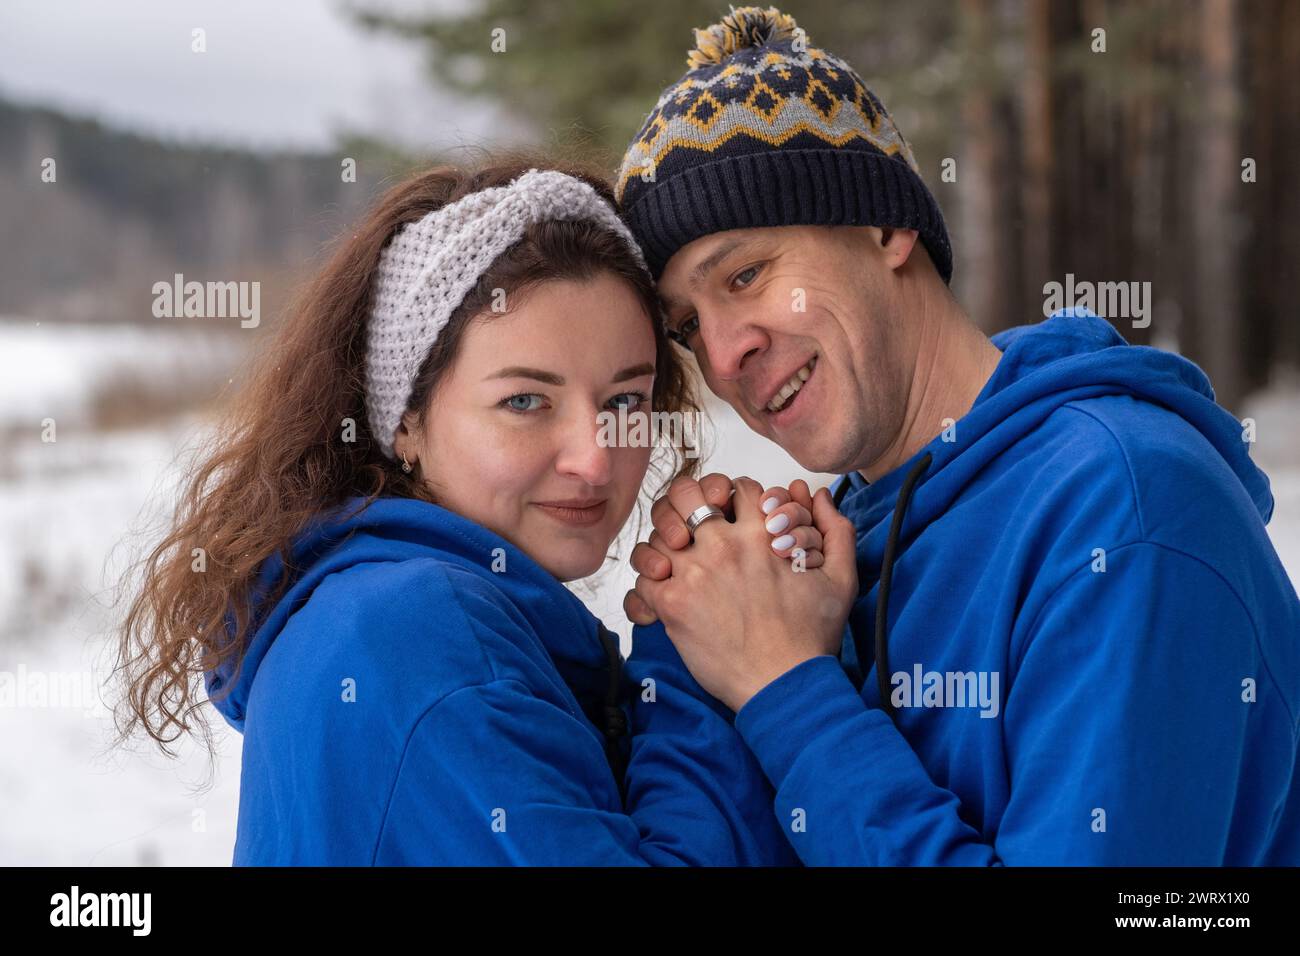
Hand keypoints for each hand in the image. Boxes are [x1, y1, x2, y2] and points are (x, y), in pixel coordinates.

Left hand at [626, 476, 857, 711]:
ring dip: (663, 546)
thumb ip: (837, 531)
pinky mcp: (672, 606)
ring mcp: (693, 574)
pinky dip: (647, 583)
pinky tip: (662, 594)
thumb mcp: (841, 579)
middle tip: (689, 526)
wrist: (785, 684)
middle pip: (685, 496)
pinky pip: (642, 578)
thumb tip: (821, 496)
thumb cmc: (810, 637)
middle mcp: (722, 547)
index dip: (731, 494)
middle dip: (684, 503)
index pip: (736, 487)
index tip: (728, 513)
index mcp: (760, 535)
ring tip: (674, 563)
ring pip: (657, 536)